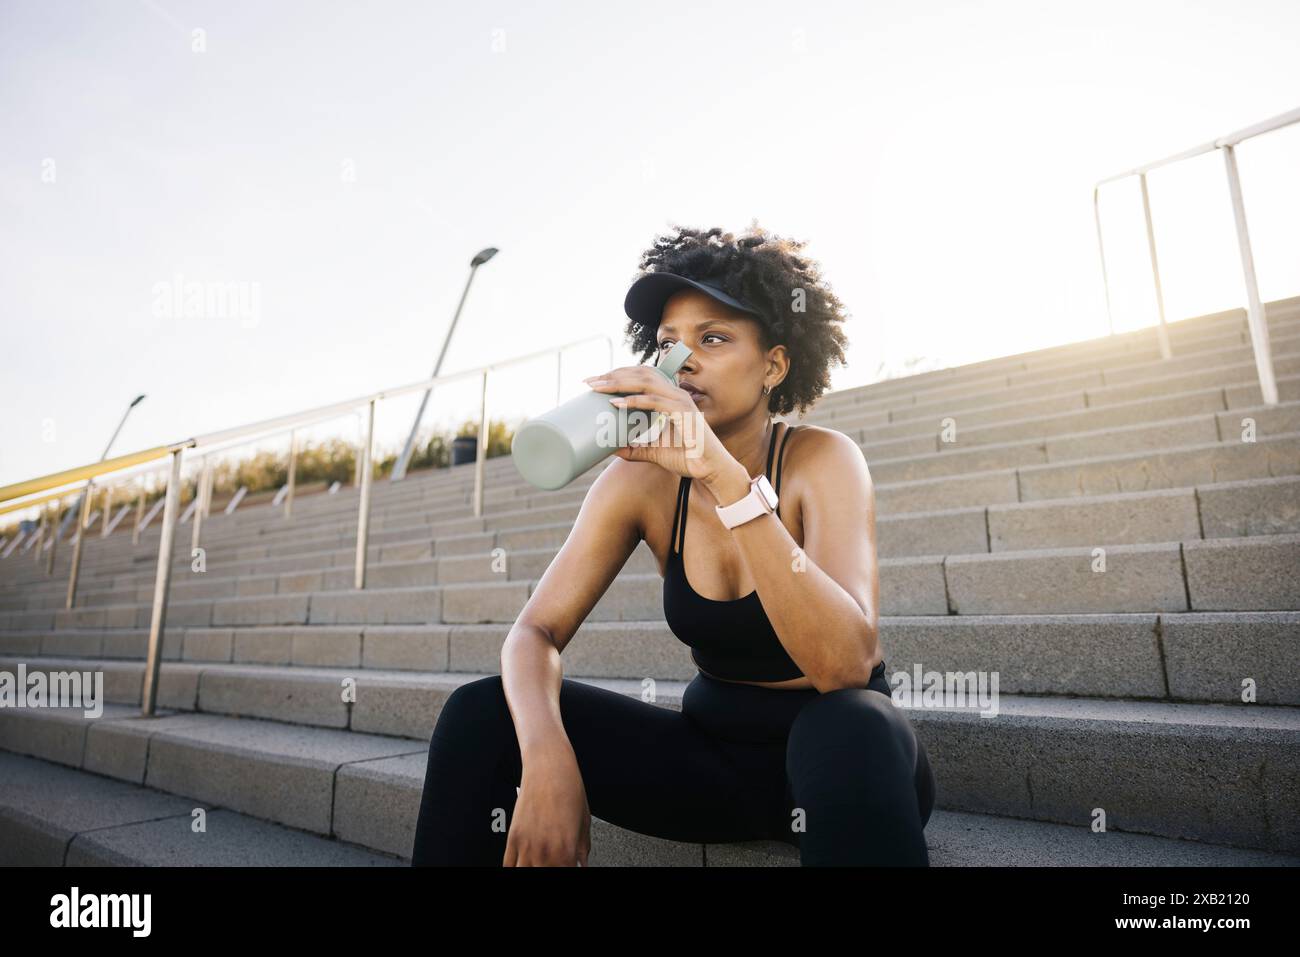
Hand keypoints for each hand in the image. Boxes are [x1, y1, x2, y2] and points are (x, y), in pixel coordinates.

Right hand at [503, 746, 590, 865]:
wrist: (548, 767)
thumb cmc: (569, 788)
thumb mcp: (584, 822)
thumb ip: (582, 849)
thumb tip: (582, 863)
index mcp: (566, 851)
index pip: (565, 875)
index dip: (568, 872)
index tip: (569, 867)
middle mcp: (544, 851)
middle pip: (543, 876)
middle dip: (550, 871)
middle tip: (554, 863)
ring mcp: (526, 846)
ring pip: (524, 873)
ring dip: (533, 869)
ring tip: (540, 863)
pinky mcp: (513, 837)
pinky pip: (508, 865)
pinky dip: (515, 868)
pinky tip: (524, 863)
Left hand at [583, 365, 738, 483]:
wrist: (711, 470)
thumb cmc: (689, 458)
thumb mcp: (655, 452)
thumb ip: (636, 449)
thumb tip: (611, 449)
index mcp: (669, 398)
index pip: (641, 377)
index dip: (618, 375)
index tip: (594, 382)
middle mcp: (675, 394)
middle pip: (640, 374)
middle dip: (613, 375)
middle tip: (589, 382)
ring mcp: (680, 402)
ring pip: (646, 382)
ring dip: (619, 383)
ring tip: (598, 387)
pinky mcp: (683, 414)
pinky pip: (655, 402)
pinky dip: (635, 401)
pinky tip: (617, 403)